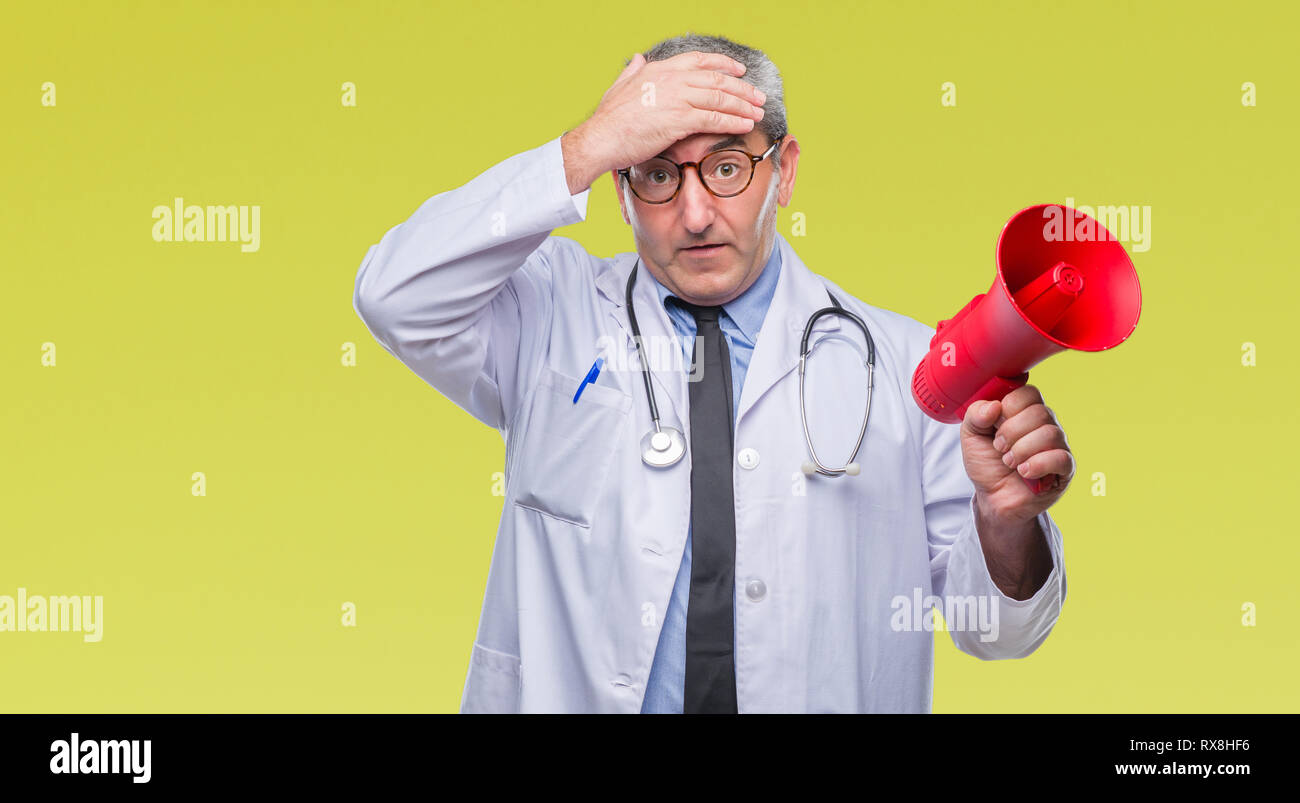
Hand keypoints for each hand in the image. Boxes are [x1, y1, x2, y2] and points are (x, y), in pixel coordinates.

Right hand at [562, 50, 767, 191]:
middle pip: (717, 79)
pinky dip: (733, 121)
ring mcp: (677, 98)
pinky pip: (715, 119)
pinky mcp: (679, 120)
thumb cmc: (608, 120)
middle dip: (742, 89)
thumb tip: (638, 58)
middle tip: (758, 96)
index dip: (724, 65)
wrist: (600, 139)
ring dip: (743, 106)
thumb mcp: (619, 86)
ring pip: (720, 98)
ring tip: (758, 112)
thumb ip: (633, 71)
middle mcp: (671, 79)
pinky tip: (746, 125)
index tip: (740, 71)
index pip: (700, 61)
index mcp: (659, 70)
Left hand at [959, 385, 1073, 526]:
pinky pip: (1061, 458)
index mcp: (1026, 412)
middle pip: (1040, 412)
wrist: (993, 498)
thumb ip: (975, 414)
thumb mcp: (971, 435)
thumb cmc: (987, 464)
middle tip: (999, 448)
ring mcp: (1058, 446)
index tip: (994, 426)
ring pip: (1050, 434)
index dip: (1009, 407)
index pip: (1029, 393)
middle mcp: (1046, 425)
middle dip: (1012, 432)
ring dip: (1022, 450)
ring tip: (1009, 462)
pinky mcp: (1065, 469)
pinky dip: (1037, 464)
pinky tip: (1024, 471)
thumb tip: (994, 406)